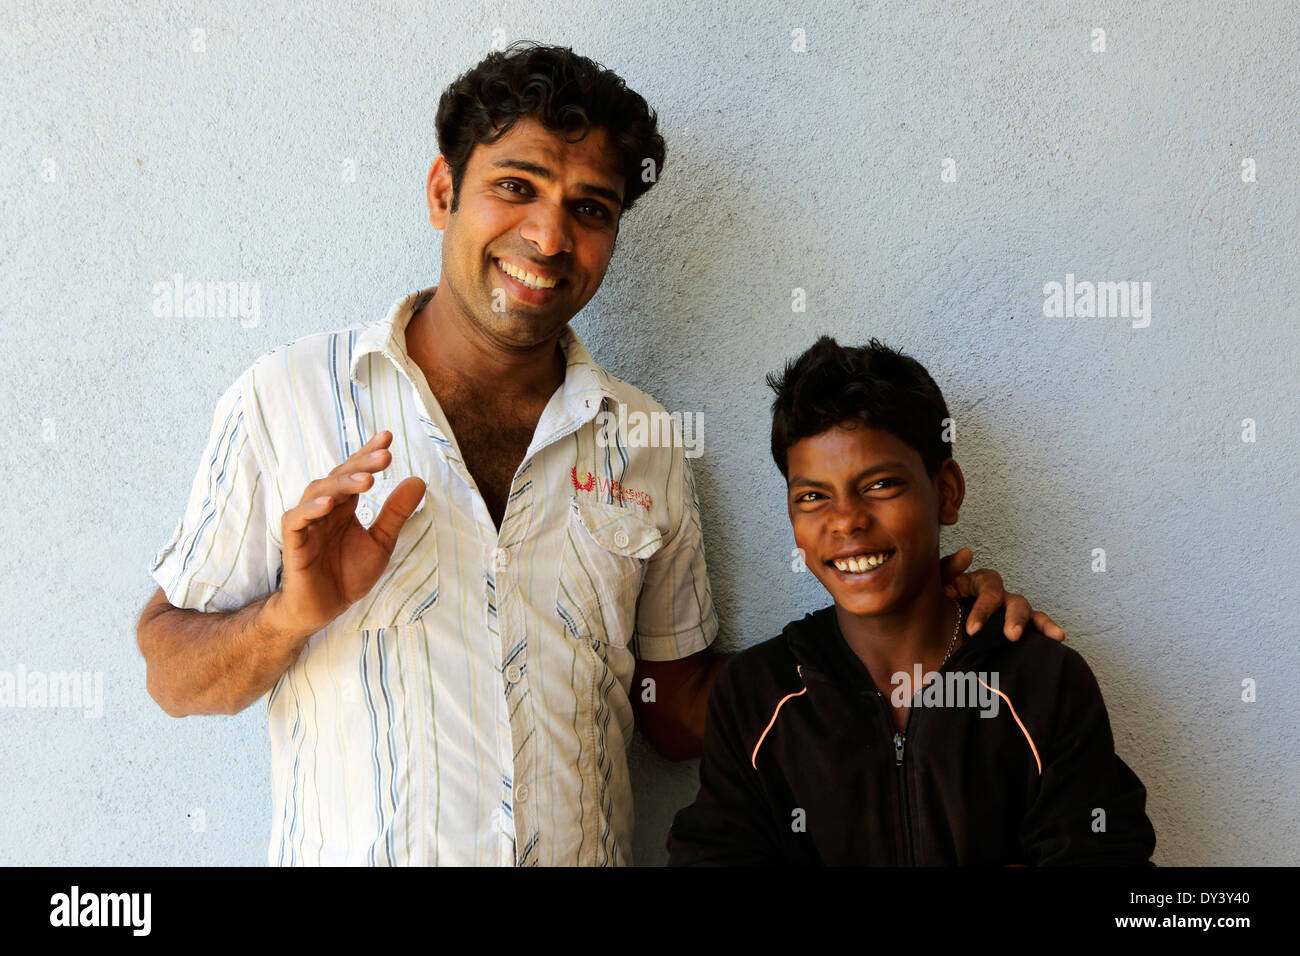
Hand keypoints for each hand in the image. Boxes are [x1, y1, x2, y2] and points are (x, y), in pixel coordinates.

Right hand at [271, 430, 425, 637]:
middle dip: (361, 464)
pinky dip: (310, 509)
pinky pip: (296, 519)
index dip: (368, 453)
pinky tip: (330, 503)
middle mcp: (325, 508)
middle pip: (339, 476)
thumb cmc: (349, 574)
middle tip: (385, 456)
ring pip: (318, 491)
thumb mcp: (381, 542)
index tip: (388, 436)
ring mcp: (307, 523)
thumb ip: (396, 513)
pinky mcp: (293, 542)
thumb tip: (419, 480)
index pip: (355, 472)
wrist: (325, 609)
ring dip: (342, 484)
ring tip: (367, 481)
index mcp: (345, 506)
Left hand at [939, 548, 1065, 641]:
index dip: (983, 608)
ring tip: (1048, 636)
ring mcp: (1009, 614)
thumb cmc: (936, 608)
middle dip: (1013, 618)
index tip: (973, 629)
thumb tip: (968, 553)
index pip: (989, 588)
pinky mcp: (1017, 631)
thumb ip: (947, 570)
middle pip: (1013, 601)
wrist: (934, 642)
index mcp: (978, 584)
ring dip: (1037, 623)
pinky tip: (1058, 636)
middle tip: (1010, 636)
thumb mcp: (935, 588)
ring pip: (1026, 612)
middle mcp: (998, 597)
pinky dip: (1048, 629)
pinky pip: (1037, 627)